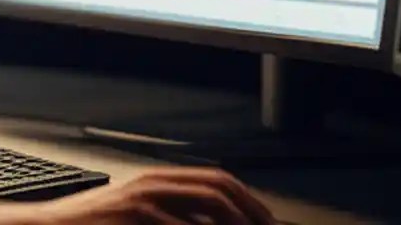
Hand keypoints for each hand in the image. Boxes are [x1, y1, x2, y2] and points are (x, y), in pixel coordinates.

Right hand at [34, 167, 275, 224]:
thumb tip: (210, 223)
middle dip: (250, 211)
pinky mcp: (136, 215)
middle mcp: (154, 183)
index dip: (248, 200)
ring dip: (234, 223)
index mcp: (157, 180)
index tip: (266, 223)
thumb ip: (169, 214)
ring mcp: (145, 199)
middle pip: (219, 188)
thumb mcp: (134, 213)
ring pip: (209, 205)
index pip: (216, 179)